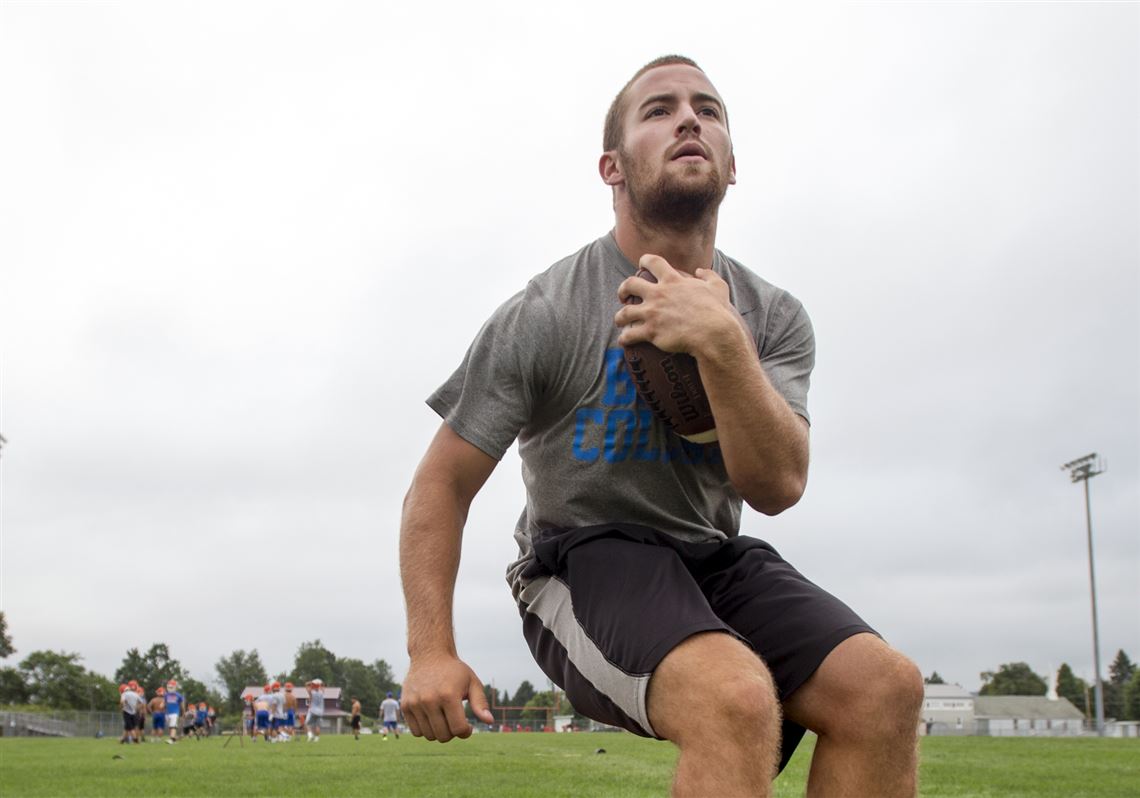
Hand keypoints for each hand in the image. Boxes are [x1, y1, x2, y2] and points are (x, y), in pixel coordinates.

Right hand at [401, 654, 493, 741]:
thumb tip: (489, 721)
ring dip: (439, 732)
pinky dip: (426, 730)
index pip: (458, 729)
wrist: (429, 655)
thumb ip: (480, 703)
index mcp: (448, 695)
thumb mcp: (472, 682)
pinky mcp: (405, 706)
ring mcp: (415, 703)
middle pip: (443, 736)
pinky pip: (416, 732)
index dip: (466, 732)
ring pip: (429, 736)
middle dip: (453, 733)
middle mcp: (429, 700)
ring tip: (444, 719)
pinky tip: (432, 718)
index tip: (468, 726)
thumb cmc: (454, 671)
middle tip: (455, 721)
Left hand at [615, 253, 733, 354]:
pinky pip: (629, 335)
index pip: (652, 262)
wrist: (713, 333)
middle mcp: (658, 294)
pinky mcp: (651, 332)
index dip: (644, 261)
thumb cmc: (717, 311)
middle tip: (623, 296)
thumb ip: (708, 275)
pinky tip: (623, 341)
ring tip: (620, 321)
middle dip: (623, 290)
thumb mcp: (718, 287)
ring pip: (624, 312)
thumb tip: (699, 271)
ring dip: (619, 316)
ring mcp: (652, 313)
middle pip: (630, 284)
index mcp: (673, 280)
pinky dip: (624, 338)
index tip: (640, 266)